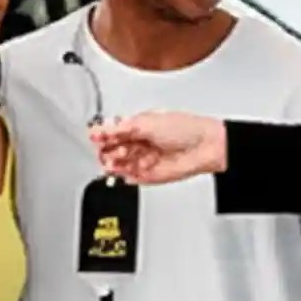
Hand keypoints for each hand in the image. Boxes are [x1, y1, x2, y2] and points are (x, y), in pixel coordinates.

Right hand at [88, 111, 227, 183]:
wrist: (205, 148)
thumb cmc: (185, 129)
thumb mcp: (146, 122)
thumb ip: (120, 128)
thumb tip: (99, 129)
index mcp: (137, 126)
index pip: (111, 132)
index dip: (101, 134)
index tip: (95, 136)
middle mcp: (138, 143)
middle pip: (111, 149)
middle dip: (106, 150)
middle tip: (109, 149)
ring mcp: (142, 160)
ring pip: (117, 164)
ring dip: (113, 162)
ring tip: (116, 159)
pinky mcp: (148, 176)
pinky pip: (129, 178)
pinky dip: (123, 175)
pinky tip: (122, 171)